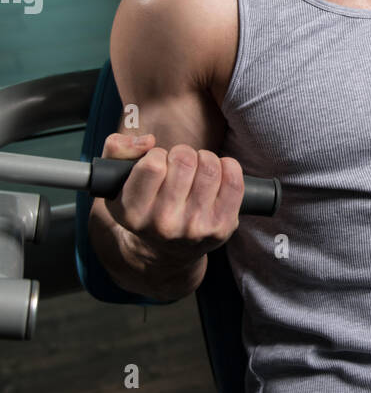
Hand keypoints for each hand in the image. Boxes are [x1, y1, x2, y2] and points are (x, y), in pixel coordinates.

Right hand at [100, 133, 244, 263]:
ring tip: (196, 169)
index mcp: (134, 213)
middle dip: (183, 153)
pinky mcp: (222, 227)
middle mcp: (164, 224)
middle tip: (180, 164)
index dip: (158, 154)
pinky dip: (228, 167)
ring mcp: (195, 227)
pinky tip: (217, 173)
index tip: (158, 162)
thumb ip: (116, 149)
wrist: (166, 251)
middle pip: (184, 161)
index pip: (153, 164)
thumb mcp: (114, 181)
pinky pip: (234, 182)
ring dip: (204, 158)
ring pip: (210, 167)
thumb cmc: (143, 206)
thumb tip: (148, 141)